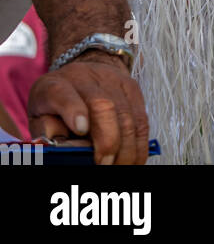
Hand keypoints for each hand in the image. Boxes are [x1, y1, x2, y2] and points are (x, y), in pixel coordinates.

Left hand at [28, 52, 148, 164]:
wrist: (81, 75)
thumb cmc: (56, 106)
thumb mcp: (43, 120)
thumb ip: (50, 136)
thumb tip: (66, 152)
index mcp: (53, 86)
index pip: (61, 92)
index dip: (73, 110)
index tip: (80, 130)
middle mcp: (83, 77)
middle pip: (102, 105)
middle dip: (108, 140)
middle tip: (105, 165)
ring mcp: (111, 79)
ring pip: (126, 114)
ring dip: (126, 147)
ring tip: (120, 167)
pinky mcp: (131, 87)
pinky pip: (141, 118)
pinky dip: (140, 144)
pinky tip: (134, 160)